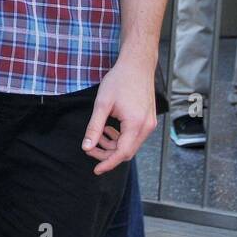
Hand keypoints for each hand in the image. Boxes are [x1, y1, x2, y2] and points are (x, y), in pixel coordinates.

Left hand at [82, 53, 157, 174]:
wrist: (137, 65)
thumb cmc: (119, 81)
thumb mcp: (102, 104)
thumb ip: (94, 127)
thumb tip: (86, 147)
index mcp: (136, 125)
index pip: (122, 153)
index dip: (107, 163)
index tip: (95, 170)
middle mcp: (147, 128)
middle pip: (127, 151)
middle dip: (107, 153)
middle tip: (90, 148)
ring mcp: (149, 124)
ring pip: (130, 144)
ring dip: (113, 144)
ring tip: (97, 133)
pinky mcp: (148, 120)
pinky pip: (134, 136)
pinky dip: (120, 137)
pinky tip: (108, 128)